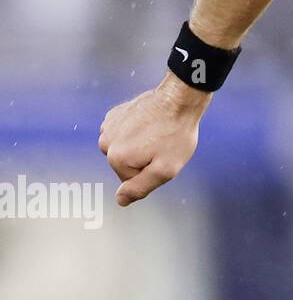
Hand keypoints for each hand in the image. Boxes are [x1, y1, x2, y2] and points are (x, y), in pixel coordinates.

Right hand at [98, 73, 209, 205]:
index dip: (151, 171)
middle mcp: (106, 142)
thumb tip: (120, 200)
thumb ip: (140, 188)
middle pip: (126, 164)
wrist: (179, 98)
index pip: (131, 180)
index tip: (163, 156)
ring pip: (124, 148)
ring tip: (157, 133)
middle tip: (162, 145)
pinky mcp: (115, 114)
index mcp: (116, 158)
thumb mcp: (165, 169)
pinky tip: (150, 123)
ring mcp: (108, 126)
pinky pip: (123, 133)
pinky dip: (136, 130)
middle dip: (144, 158)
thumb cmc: (176, 134)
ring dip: (139, 144)